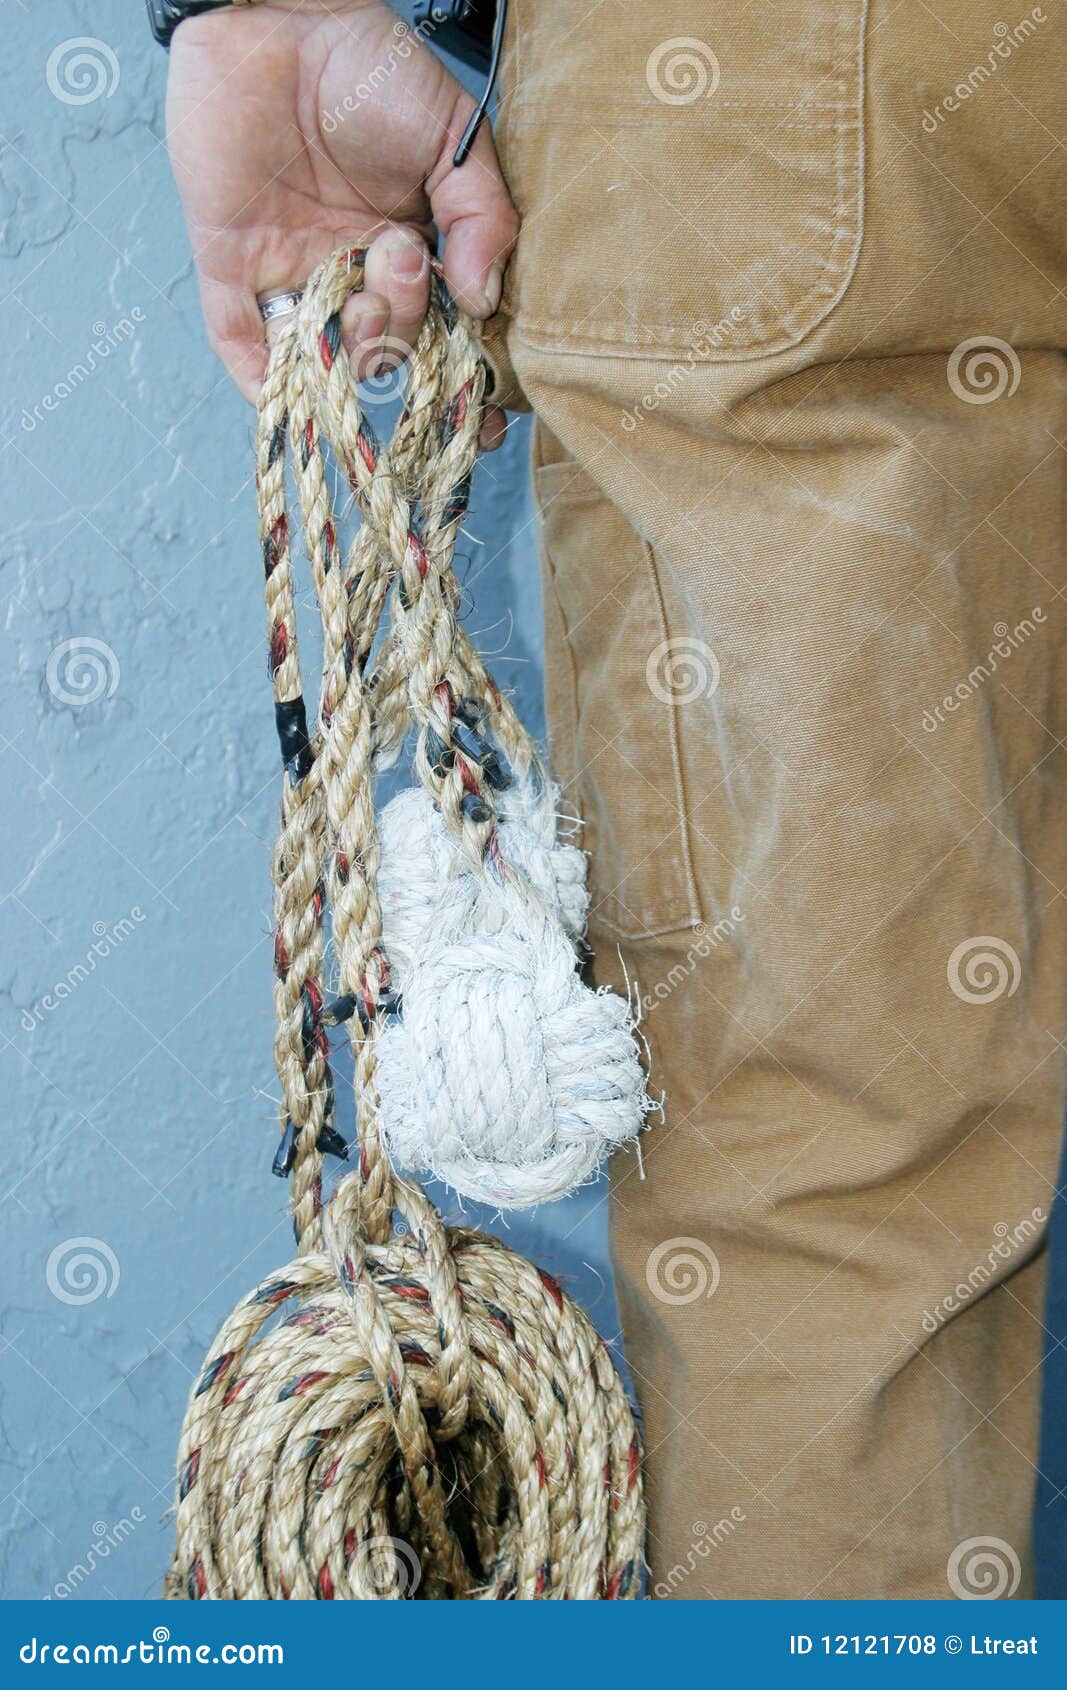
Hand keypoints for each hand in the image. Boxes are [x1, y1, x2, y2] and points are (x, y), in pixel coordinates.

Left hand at [165, 0, 516, 445]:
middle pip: (387, 349)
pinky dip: (264, 379)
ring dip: (353, 351)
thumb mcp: (451, 135)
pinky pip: (240, 342)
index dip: (462, 376)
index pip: (440, 336)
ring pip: (326, 357)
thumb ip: (480, 215)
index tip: (490, 410)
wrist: (280, 16)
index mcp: (411, 252)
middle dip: (406, 327)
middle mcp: (352, 275)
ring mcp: (292, 274)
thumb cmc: (370, 67)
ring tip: (363, 297)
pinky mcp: (229, 264)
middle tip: (404, 261)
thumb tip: (484, 300)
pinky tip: (293, 386)